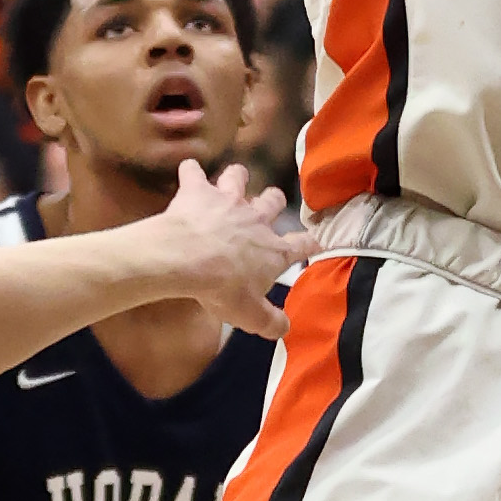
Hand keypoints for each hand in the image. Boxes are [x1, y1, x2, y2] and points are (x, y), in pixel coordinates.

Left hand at [143, 161, 309, 335]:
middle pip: (273, 201)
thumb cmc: (221, 286)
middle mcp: (255, 219)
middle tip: (268, 206)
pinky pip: (194, 173)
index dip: (310, 244)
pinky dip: (191, 172)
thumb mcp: (250, 314)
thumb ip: (271, 322)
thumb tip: (286, 328)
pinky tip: (189, 172)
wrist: (185, 258)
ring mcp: (227, 201)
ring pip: (238, 178)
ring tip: (233, 182)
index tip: (315, 242)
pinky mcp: (198, 192)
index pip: (300, 245)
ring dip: (236, 179)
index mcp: (272, 250)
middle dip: (273, 201)